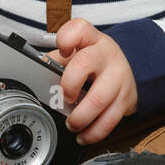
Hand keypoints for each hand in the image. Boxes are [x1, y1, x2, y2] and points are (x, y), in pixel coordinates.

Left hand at [46, 18, 136, 144]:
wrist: (125, 70)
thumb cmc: (94, 62)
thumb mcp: (77, 53)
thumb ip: (57, 62)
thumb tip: (36, 77)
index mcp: (91, 40)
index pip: (79, 29)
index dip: (67, 39)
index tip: (62, 50)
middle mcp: (107, 55)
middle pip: (84, 64)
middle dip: (68, 87)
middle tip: (63, 99)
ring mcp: (119, 77)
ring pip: (98, 99)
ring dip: (80, 117)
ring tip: (72, 124)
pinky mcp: (127, 98)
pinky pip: (110, 120)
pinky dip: (93, 133)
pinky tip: (84, 136)